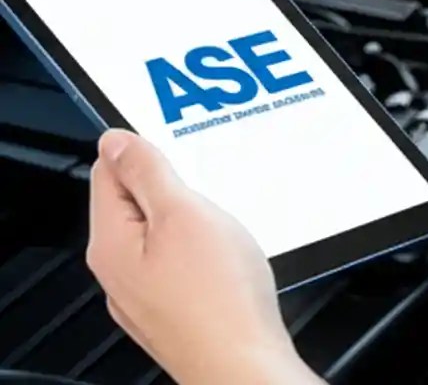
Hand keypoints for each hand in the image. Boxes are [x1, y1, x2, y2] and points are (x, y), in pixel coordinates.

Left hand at [86, 129, 321, 384]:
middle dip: (175, 188)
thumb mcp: (184, 214)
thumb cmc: (219, 299)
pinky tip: (228, 258)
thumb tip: (116, 141)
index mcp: (111, 242)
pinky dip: (204, 251)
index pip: (107, 171)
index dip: (145, 150)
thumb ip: (148, 172)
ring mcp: (145, 294)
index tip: (180, 149)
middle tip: (212, 191)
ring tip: (225, 225)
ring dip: (193, 220)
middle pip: (135, 203)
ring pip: (161, 235)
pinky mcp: (174, 310)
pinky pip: (180, 264)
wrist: (244, 364)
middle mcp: (119, 271)